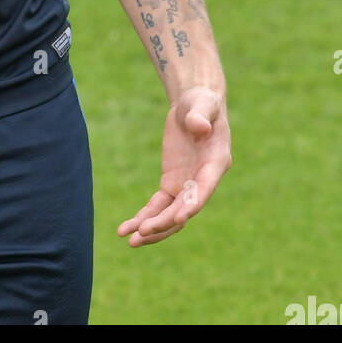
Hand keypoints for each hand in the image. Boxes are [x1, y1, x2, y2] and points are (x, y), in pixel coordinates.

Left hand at [118, 86, 229, 246]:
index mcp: (216, 163)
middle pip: (184, 209)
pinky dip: (143, 216)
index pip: (204, 188)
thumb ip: (201, 116)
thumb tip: (198, 127)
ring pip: (169, 214)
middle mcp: (203, 181)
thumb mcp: (203, 104)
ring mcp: (186, 186)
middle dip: (164, 223)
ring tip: (129, 240)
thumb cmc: (202, 103)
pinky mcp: (171, 184)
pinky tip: (125, 228)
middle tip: (142, 233)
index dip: (193, 204)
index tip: (178, 219)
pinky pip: (157, 206)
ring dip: (151, 228)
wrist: (194, 107)